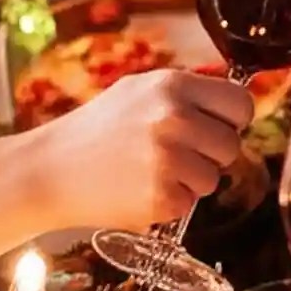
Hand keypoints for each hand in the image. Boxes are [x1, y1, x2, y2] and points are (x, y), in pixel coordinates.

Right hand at [31, 70, 253, 230]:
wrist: (49, 170)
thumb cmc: (95, 131)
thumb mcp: (138, 91)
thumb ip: (185, 94)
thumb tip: (234, 105)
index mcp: (172, 85)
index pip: (240, 105)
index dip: (231, 121)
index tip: (216, 129)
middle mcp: (174, 118)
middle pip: (231, 146)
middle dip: (210, 156)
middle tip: (175, 156)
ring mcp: (168, 159)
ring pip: (213, 179)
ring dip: (190, 182)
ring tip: (151, 172)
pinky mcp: (161, 197)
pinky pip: (189, 205)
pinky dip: (169, 204)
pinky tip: (140, 190)